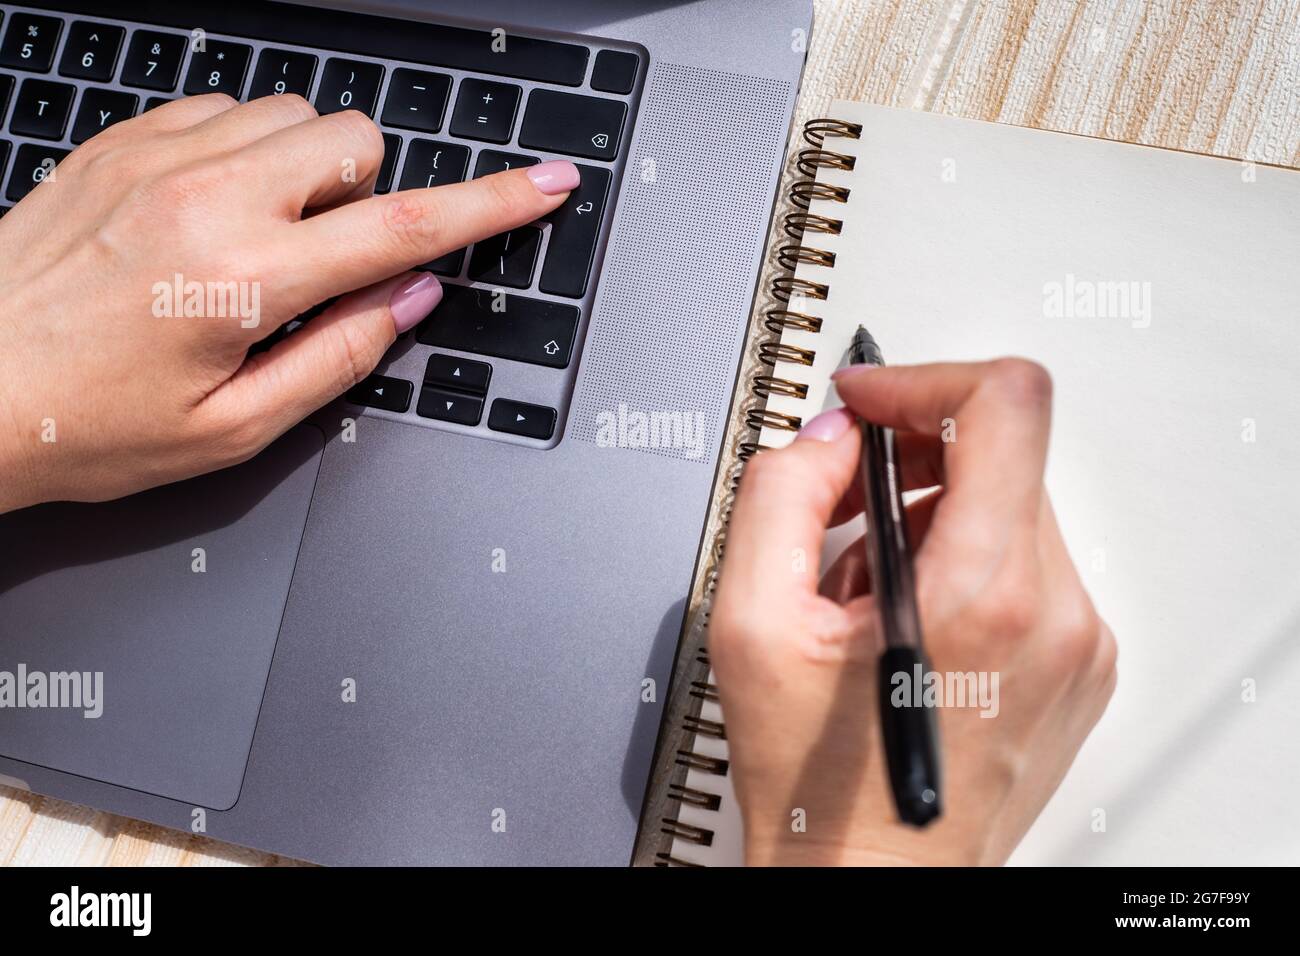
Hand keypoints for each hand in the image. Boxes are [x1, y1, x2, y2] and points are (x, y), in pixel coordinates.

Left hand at [0, 94, 577, 512]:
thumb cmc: (88, 421)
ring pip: (295, 114)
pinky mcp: (121, 138)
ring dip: (309, 170)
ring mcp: (156, 155)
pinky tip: (212, 209)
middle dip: (369, 192)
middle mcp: (204, 196)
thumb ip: (339, 358)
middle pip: (354, 139)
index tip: (543, 185)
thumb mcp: (233, 428)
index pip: (403, 228)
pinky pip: (226, 106)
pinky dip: (247, 149)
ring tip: (262, 239)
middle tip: (326, 259)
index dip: (491, 205)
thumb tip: (409, 300)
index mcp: (242, 277)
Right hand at [710, 358, 1116, 865]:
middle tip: (839, 515)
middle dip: (910, 461)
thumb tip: (825, 440)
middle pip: (1003, 453)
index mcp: (987, 593)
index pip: (1007, 402)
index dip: (923, 379)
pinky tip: (904, 623)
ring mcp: (1080, 643)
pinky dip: (961, 564)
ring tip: (864, 595)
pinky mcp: (1080, 663)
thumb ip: (780, 498)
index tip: (869, 403)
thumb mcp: (753, 626)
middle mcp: (1057, 613)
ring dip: (931, 519)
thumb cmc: (824, 790)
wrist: (871, 878)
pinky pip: (1026, 564)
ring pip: (1010, 507)